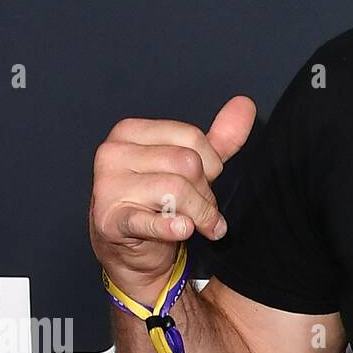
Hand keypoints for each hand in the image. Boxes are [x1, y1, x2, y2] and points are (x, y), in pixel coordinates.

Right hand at [89, 96, 255, 298]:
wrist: (129, 248)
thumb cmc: (158, 200)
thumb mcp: (190, 165)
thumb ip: (219, 137)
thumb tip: (245, 104)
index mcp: (130, 132)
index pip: (191, 136)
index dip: (211, 163)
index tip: (207, 182)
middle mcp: (113, 153)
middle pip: (186, 163)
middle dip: (205, 191)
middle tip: (203, 210)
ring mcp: (107, 186)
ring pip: (176, 190)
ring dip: (199, 214)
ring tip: (199, 225)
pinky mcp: (109, 220)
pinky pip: (148, 220)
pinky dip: (170, 227)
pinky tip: (182, 229)